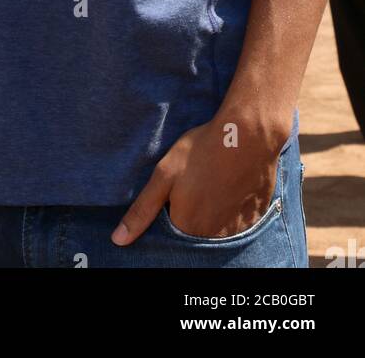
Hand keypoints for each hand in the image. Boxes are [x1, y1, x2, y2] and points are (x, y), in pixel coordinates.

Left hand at [111, 116, 284, 244]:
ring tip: (211, 186)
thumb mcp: (164, 175)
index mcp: (188, 227)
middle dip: (191, 216)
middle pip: (195, 235)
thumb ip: (142, 210)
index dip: (170, 214)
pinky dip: (232, 211)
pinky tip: (229, 188)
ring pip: (217, 231)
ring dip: (212, 215)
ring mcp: (238, 229)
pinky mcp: (256, 218)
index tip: (175, 195)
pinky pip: (239, 225)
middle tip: (195, 186)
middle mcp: (214, 236)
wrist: (248, 134)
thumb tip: (118, 240)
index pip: (172, 236)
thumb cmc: (202, 151)